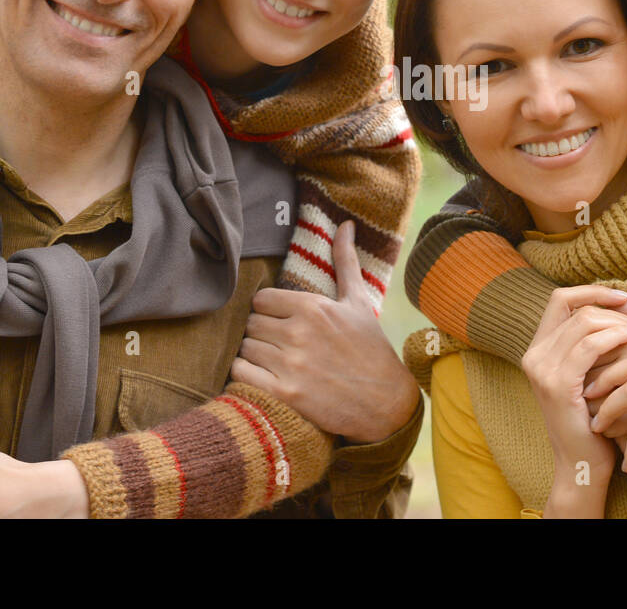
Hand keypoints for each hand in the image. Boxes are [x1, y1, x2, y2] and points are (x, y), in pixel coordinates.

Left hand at [230, 220, 418, 443]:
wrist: (385, 401)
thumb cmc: (370, 348)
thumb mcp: (359, 302)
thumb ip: (346, 262)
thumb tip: (345, 225)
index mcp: (313, 307)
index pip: (261, 299)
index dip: (268, 310)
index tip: (280, 320)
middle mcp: (298, 332)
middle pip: (251, 324)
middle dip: (261, 332)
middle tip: (277, 343)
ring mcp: (290, 364)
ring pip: (244, 348)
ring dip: (254, 354)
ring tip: (273, 361)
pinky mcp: (284, 393)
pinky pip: (241, 373)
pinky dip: (246, 374)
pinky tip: (264, 376)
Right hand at [521, 286, 626, 515]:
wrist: (583, 466)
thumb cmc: (595, 420)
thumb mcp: (589, 376)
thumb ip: (592, 345)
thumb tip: (621, 308)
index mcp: (538, 350)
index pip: (560, 299)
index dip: (592, 291)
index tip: (623, 298)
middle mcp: (533, 356)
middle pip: (573, 306)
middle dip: (608, 306)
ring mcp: (542, 370)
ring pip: (583, 322)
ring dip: (616, 321)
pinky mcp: (557, 385)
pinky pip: (589, 347)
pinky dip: (614, 337)